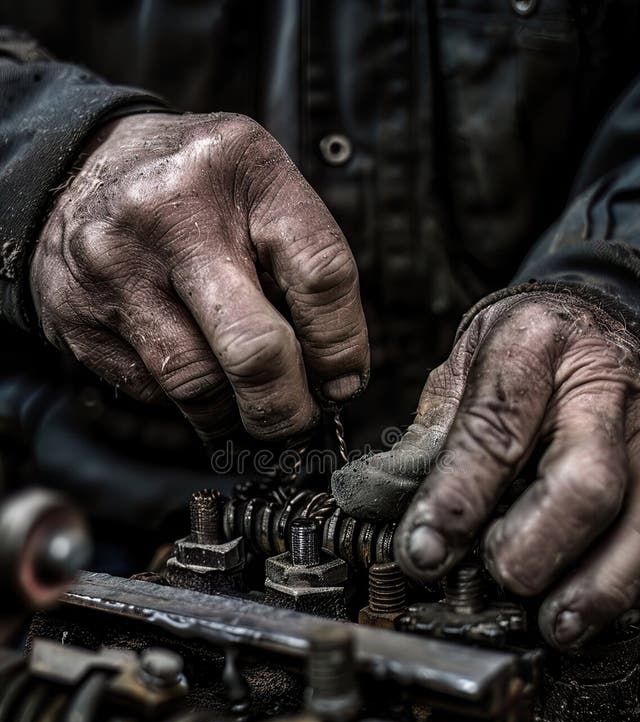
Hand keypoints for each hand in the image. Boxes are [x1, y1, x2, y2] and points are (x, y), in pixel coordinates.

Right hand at [30, 113, 368, 440]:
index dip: (342, 347)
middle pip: (254, 350)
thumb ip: (302, 266)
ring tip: (248, 405)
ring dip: (235, 413)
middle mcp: (171, 214)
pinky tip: (190, 366)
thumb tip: (333, 376)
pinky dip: (183, 397)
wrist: (80, 163)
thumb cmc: (196, 188)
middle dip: (287, 408)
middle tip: (298, 421)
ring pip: (198, 385)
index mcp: (242, 170)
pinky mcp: (77, 314)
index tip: (344, 382)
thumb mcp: (261, 189)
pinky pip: (150, 389)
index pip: (320, 276)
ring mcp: (115, 267)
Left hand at [333, 288, 639, 649]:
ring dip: (602, 585)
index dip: (457, 500)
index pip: (495, 428)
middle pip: (587, 479)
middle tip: (503, 582)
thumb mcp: (462, 367)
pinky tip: (611, 611)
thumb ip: (434, 436)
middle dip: (537, 548)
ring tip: (558, 624)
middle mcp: (605, 380)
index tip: (424, 552)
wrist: (590, 319)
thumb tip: (398, 517)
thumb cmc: (521, 350)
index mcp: (533, 344)